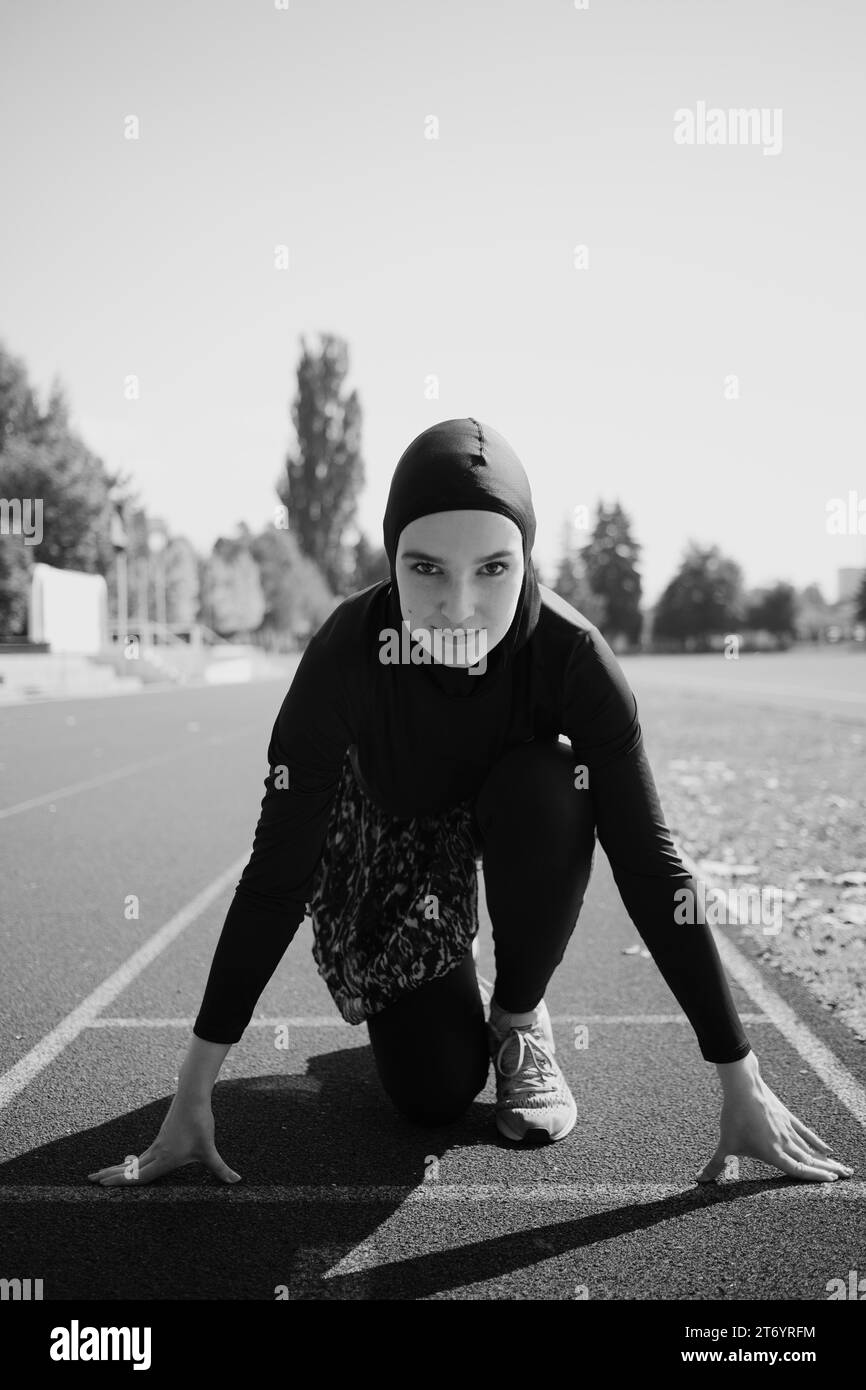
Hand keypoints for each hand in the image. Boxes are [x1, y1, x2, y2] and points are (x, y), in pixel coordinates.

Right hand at [87, 1097, 241, 1186]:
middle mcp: (156, 1152)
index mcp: (164, 1159)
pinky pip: (141, 1155)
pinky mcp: (161, 1138)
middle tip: (90, 1180)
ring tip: (100, 1173)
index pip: (139, 1176)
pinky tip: (127, 1164)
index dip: (121, 1182)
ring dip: (116, 1168)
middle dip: (110, 1176)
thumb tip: (236, 1181)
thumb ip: (221, 1168)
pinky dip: (129, 1162)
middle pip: (129, 1169)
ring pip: (133, 1161)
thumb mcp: (209, 1150)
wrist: (193, 1096)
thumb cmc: (199, 1123)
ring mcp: (157, 1145)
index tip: (103, 1185)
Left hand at [696, 1066, 853, 1183]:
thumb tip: (699, 1181)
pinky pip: (805, 1132)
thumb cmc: (734, 1116)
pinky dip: (816, 1141)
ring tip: (842, 1168)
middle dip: (828, 1171)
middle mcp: (785, 1143)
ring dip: (827, 1159)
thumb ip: (715, 1165)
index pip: (798, 1170)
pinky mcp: (787, 1117)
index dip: (815, 1178)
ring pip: (811, 1149)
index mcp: (773, 1153)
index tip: (832, 1182)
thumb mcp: (725, 1144)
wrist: (744, 1086)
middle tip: (847, 1177)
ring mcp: (788, 1129)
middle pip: (810, 1161)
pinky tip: (826, 1149)